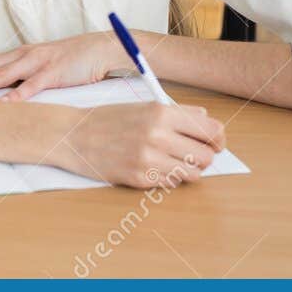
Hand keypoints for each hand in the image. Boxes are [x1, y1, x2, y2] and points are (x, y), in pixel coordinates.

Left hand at [0, 32, 121, 99]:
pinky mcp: (53, 73)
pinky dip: (17, 96)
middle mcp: (20, 56)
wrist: (98, 48)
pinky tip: (3, 104)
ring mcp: (36, 63)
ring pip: (1, 75)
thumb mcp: (37, 65)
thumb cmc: (67, 59)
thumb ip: (18, 74)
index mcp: (15, 54)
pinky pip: (32, 86)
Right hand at [57, 102, 225, 189]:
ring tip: (172, 162)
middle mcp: (158, 135)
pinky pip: (170, 184)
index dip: (218, 140)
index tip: (215, 144)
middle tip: (190, 155)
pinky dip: (167, 178)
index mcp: (161, 113)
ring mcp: (148, 158)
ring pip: (193, 174)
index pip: (211, 131)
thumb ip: (177, 113)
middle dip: (203, 158)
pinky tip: (153, 167)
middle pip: (206, 156)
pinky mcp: (140, 178)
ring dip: (187, 170)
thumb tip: (208, 123)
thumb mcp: (143, 106)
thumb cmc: (107, 120)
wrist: (72, 135)